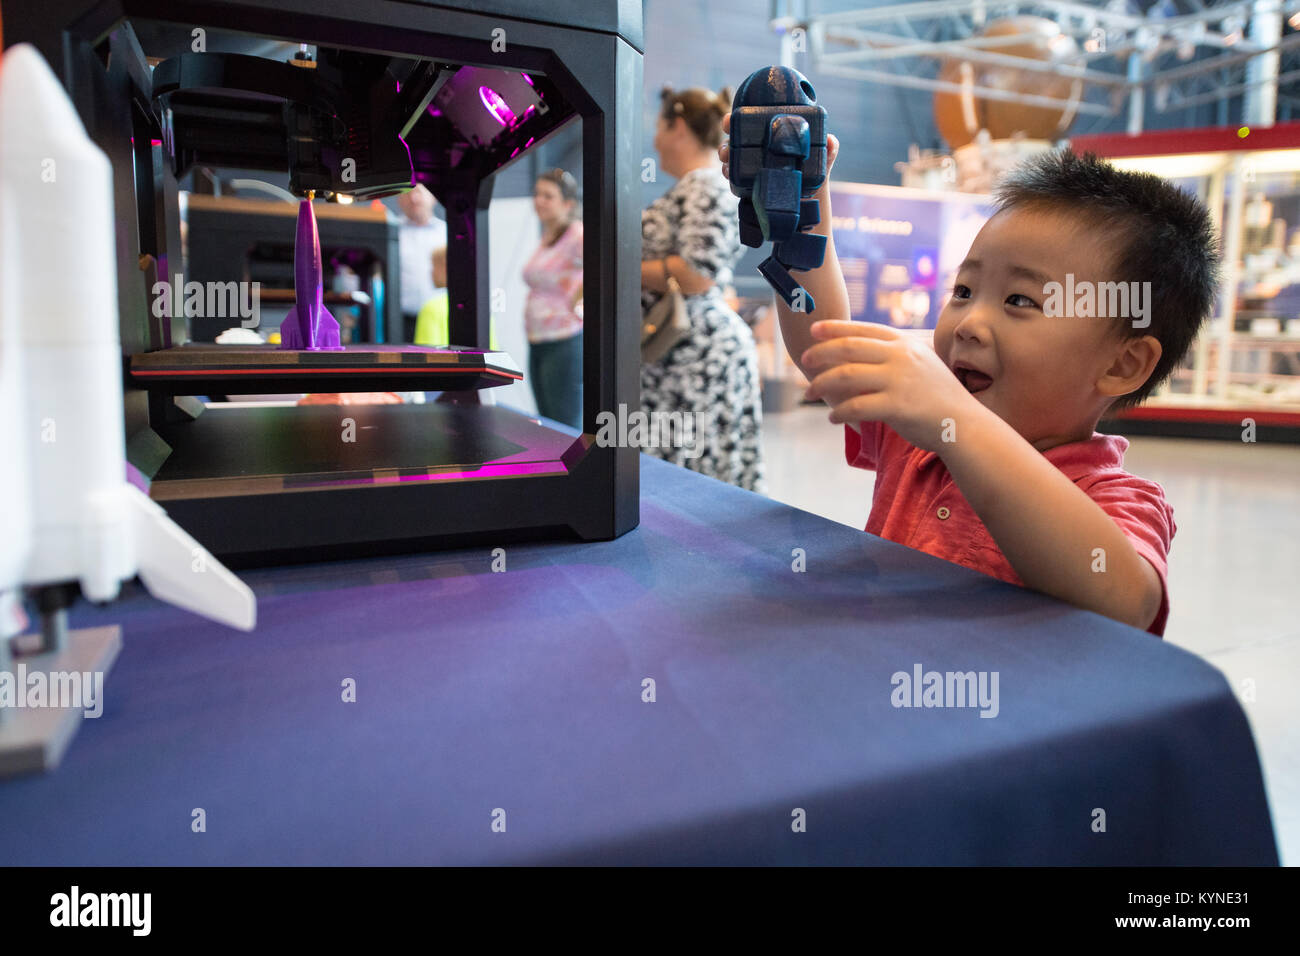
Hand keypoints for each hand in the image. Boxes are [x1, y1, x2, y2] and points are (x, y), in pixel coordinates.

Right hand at [720, 112, 838, 182]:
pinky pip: (734, 173)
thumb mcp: (822, 161)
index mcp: (775, 133)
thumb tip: (832, 140)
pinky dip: (728, 172)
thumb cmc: (812, 174)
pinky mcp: (748, 180)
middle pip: (739, 136)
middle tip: (726, 143)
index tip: (730, 120)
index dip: (739, 117)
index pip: (754, 120)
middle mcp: (761, 146)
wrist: (807, 201)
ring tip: (726, 162)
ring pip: (732, 154)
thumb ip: (829, 151)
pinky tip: (727, 174)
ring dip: (724, 154)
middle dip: (727, 137)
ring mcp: (753, 163)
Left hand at [801, 321, 978, 452]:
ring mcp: (898, 380)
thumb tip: (862, 352)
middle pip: (848, 348)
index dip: (835, 328)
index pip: (862, 330)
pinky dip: (839, 412)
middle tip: (804, 361)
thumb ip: (895, 355)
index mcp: (904, 344)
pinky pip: (856, 406)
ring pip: (846, 376)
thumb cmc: (938, 396)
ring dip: (822, 384)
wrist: (962, 423)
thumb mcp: (920, 363)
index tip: (813, 330)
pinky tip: (833, 418)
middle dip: (821, 353)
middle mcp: (900, 356)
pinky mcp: (896, 406)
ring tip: (810, 394)